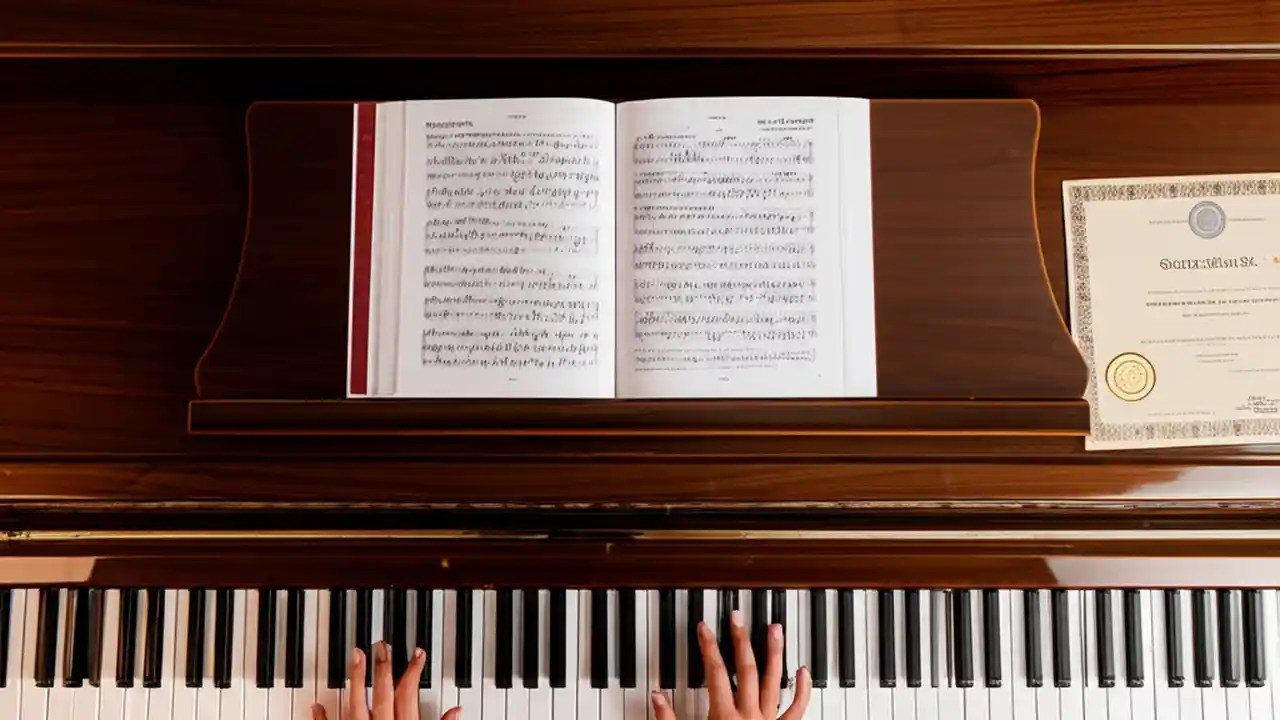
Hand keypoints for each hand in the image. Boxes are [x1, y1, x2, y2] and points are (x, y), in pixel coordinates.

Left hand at [312, 641, 461, 719]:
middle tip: (382, 644)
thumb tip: (457, 711)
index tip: (417, 652)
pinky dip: (323, 717)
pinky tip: (318, 703)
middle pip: (381, 695)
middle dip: (383, 667)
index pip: (409, 695)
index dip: (414, 671)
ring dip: (355, 679)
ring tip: (355, 654)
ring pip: (355, 705)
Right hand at [652, 610, 810, 719]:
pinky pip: (797, 710)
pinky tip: (802, 670)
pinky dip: (802, 690)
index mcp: (724, 718)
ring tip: (775, 628)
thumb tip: (656, 695)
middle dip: (741, 639)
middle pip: (746, 669)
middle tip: (738, 616)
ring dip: (775, 653)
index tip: (704, 627)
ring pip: (775, 681)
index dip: (708, 646)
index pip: (715, 672)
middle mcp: (749, 717)